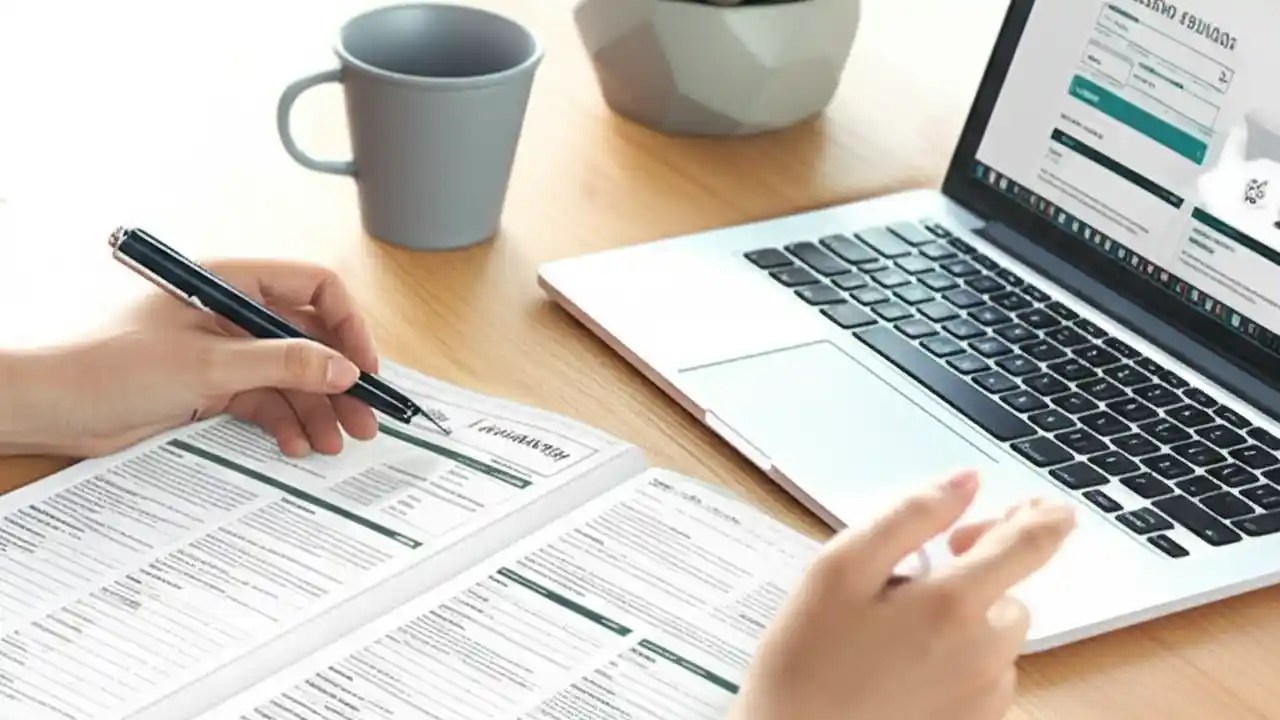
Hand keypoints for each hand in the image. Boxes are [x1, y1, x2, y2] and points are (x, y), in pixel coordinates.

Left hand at [1, 259, 380, 457]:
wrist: (47, 406)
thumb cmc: (106, 366)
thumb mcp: (208, 365)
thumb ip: (282, 364)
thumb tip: (342, 369)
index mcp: (229, 280)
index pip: (312, 287)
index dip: (346, 325)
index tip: (362, 368)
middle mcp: (229, 310)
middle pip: (306, 337)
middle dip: (337, 379)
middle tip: (364, 418)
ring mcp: (221, 348)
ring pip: (288, 374)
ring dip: (314, 407)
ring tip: (334, 442)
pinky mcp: (209, 383)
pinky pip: (262, 398)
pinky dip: (282, 421)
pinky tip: (293, 444)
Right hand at [728, 471, 1075, 719]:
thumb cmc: (805, 664)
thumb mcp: (839, 569)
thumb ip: (909, 516)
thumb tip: (964, 482)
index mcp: (954, 605)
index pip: (1030, 544)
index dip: (1044, 516)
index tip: (1047, 505)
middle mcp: (985, 654)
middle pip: (1009, 594)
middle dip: (979, 574)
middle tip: (925, 568)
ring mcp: (984, 698)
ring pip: (995, 638)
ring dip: (967, 620)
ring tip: (898, 628)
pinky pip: (984, 680)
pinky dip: (958, 662)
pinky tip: (906, 665)